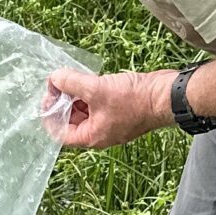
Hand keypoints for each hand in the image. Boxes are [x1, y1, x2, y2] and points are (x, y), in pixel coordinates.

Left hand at [43, 68, 169, 150]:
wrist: (167, 95)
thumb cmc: (136, 100)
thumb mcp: (96, 89)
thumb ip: (71, 83)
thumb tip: (54, 78)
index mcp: (92, 137)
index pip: (60, 134)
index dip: (50, 116)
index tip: (48, 97)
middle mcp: (100, 132)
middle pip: (71, 121)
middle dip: (62, 102)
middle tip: (57, 83)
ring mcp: (110, 120)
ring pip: (84, 110)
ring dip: (74, 95)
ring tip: (70, 78)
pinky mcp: (118, 108)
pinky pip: (97, 102)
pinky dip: (88, 92)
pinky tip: (87, 78)